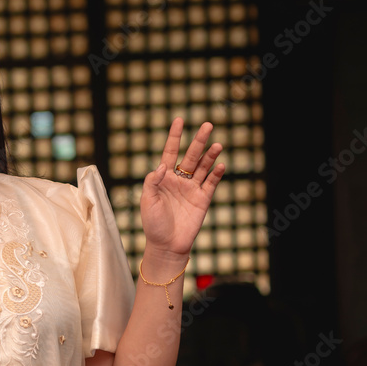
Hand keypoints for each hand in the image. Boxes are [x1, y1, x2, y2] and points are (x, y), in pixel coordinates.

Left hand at [140, 118, 224, 258]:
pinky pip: (211, 183)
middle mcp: (179, 180)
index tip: (179, 120)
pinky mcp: (203, 200)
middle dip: (198, 141)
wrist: (167, 245)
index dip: (174, 137)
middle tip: (207, 125)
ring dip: (210, 155)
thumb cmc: (153, 223)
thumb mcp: (147, 200)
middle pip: (190, 156)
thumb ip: (152, 181)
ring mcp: (192, 189)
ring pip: (203, 167)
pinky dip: (216, 174)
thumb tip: (163, 164)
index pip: (169, 152)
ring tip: (217, 144)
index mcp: (163, 178)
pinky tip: (220, 164)